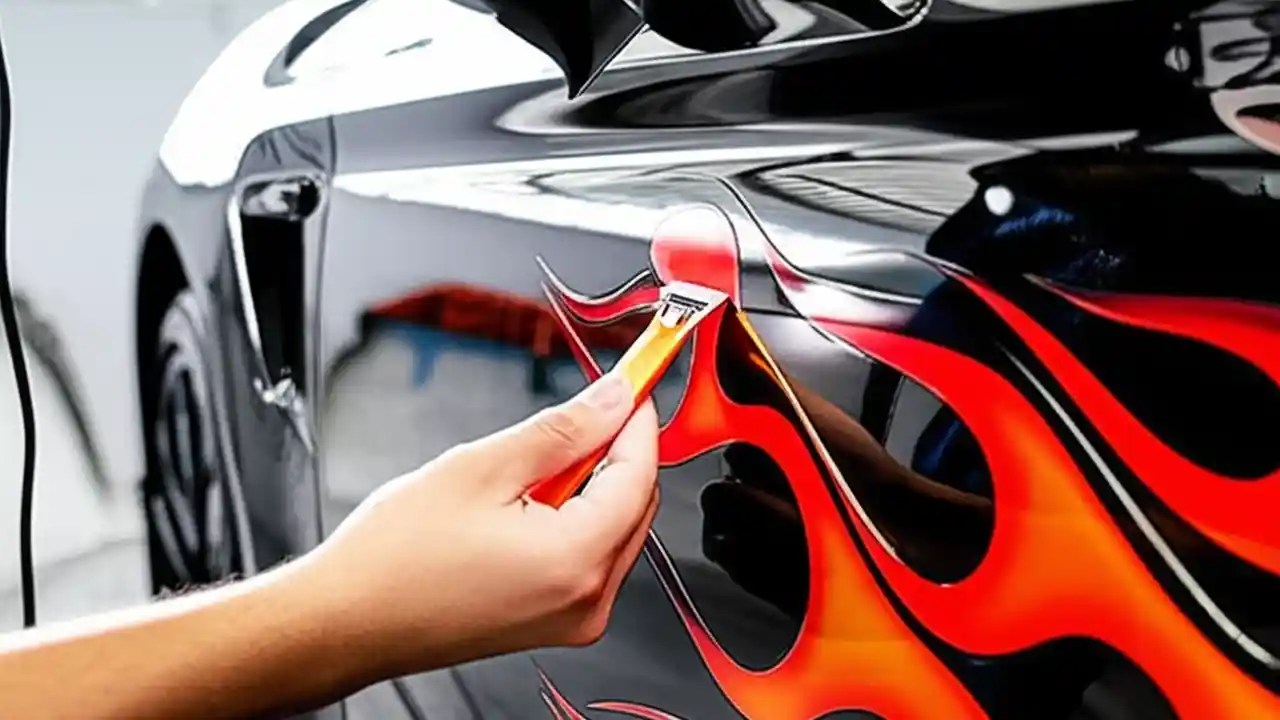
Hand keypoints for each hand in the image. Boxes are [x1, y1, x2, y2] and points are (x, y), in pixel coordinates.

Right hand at [301, 371, 659, 680]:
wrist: (346, 621)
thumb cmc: (394, 559)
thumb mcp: (482, 468)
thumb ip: (562, 431)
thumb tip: (612, 402)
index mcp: (575, 561)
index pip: (639, 474)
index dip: (636, 419)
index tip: (633, 382)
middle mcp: (586, 600)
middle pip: (635, 504)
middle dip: (618, 449)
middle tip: (592, 405)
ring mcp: (572, 619)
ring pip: (615, 529)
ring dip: (593, 484)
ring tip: (538, 459)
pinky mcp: (554, 623)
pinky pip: (589, 556)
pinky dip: (576, 517)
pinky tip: (531, 499)